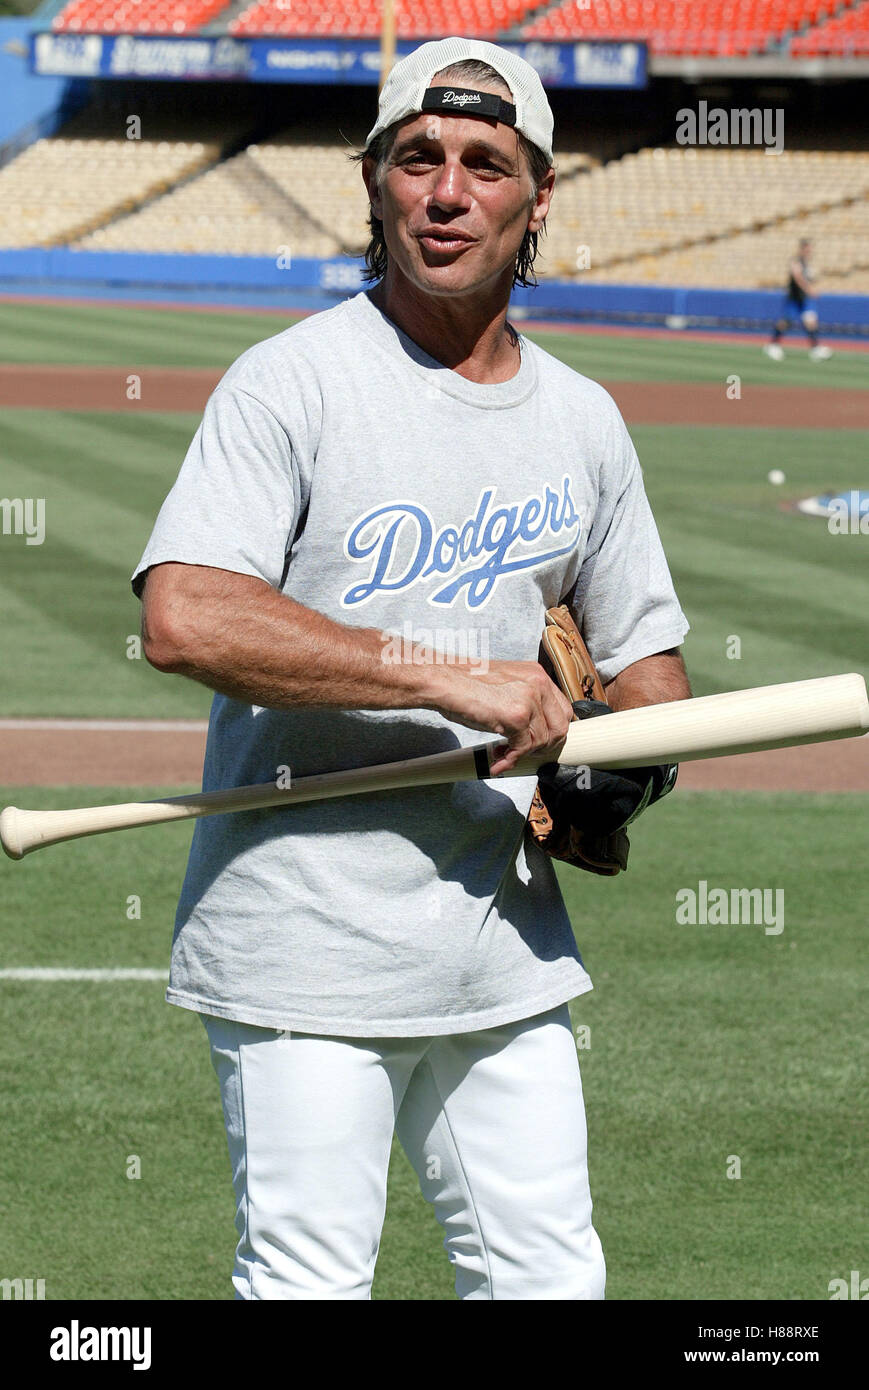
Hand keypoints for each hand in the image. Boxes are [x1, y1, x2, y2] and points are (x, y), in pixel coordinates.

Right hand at [431, 660, 574, 777]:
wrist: (444, 680)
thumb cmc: (466, 683)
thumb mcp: (505, 685)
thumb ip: (524, 701)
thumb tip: (533, 728)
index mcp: (537, 675)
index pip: (562, 709)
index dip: (551, 730)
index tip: (538, 741)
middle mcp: (539, 684)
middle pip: (560, 727)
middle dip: (543, 746)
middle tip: (523, 751)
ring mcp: (529, 700)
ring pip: (541, 741)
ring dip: (522, 754)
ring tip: (502, 754)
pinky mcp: (516, 717)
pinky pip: (522, 748)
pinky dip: (510, 760)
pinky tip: (497, 761)